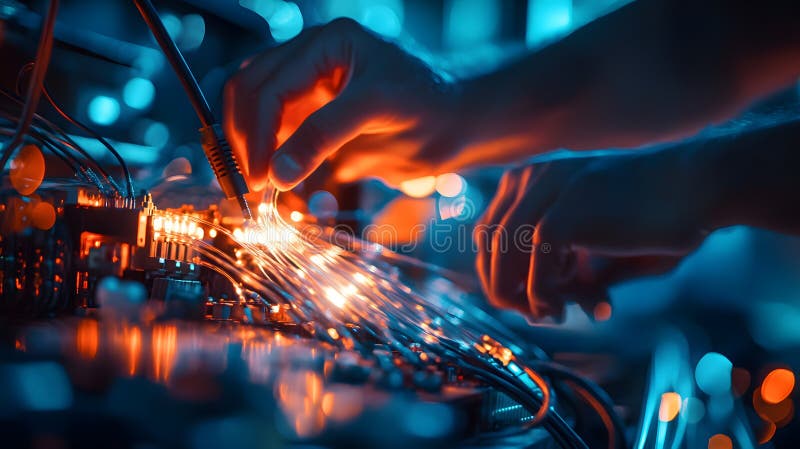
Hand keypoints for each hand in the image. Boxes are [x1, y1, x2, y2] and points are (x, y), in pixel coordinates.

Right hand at [224, 18, 461, 191]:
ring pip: (254, 108)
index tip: (260, 179)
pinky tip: (272, 178)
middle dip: (244, 138)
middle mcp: (311, 57)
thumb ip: (324, 135)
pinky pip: (274, 128)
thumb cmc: (430, 107)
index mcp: (326, 42)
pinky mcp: (314, 113)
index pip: (270, 86)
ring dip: (247, 144)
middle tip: (252, 186)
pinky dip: (265, 152)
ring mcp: (310, 84)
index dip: (257, 134)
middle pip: (250, 91)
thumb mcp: (376, 110)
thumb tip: (275, 173)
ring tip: (258, 185)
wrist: (459, 125)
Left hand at [476, 147, 711, 317]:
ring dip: (526, 298)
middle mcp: (528, 179)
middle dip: (507, 289)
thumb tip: (527, 304)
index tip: (530, 301)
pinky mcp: (564, 215)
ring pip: (503, 261)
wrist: (697, 187)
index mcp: (529, 178)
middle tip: (541, 313)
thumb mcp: (588, 234)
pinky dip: (546, 298)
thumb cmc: (649, 215)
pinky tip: (573, 306)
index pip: (488, 236)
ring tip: (558, 313)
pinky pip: (534, 271)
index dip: (501, 275)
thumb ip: (552, 260)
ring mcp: (543, 193)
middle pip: (488, 249)